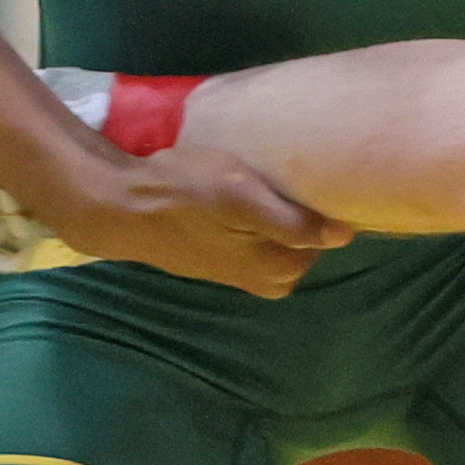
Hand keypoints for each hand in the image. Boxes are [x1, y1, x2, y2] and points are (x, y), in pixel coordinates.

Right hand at [46, 142, 352, 297]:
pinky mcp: (207, 261)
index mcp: (271, 269)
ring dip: (274, 226)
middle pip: (298, 253)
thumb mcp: (242, 197)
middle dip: (300, 225)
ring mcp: (229, 272)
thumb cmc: (184, 194)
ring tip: (267, 191)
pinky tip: (237, 205)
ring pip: (271, 250)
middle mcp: (255, 279)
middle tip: (291, 185)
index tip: (313, 186)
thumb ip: (293, 222)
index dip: (321, 216)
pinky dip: (250, 231)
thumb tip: (345, 236)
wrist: (118, 205)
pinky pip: (245, 248)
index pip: (321, 246)